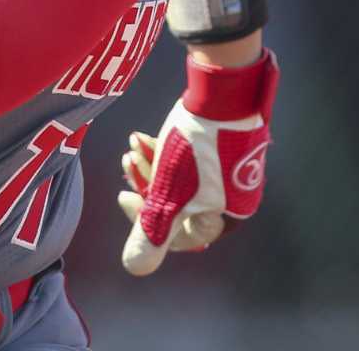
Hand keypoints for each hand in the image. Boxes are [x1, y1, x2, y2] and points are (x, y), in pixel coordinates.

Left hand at [118, 51, 278, 275]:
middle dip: (147, 186)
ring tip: (131, 147)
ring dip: (152, 165)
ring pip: (182, 177)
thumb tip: (135, 267)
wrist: (223, 91)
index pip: (181, 235)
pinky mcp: (225, 144)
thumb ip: (152, 233)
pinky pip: (190, 157)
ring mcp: (231, 169)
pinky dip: (166, 150)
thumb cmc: (197, 150)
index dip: (147, 221)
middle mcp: (234, 197)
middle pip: (179, 204)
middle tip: (125, 165)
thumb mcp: (168, 196)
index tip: (124, 198)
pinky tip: (142, 137)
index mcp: (227, 217)